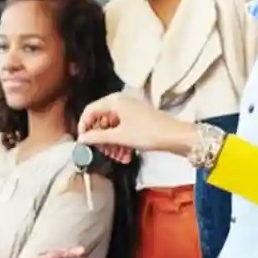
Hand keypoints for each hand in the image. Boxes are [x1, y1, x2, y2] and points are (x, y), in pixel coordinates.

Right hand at [77, 92, 197, 158]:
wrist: (175, 136)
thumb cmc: (147, 133)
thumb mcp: (119, 137)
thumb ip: (97, 137)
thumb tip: (81, 139)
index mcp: (114, 101)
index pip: (90, 110)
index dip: (84, 126)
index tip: (83, 142)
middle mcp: (121, 101)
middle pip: (101, 119)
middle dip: (101, 138)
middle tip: (103, 153)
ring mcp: (130, 110)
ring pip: (112, 127)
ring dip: (112, 143)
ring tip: (117, 157)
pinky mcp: (137, 118)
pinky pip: (122, 129)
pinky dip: (121, 141)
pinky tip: (125, 155)